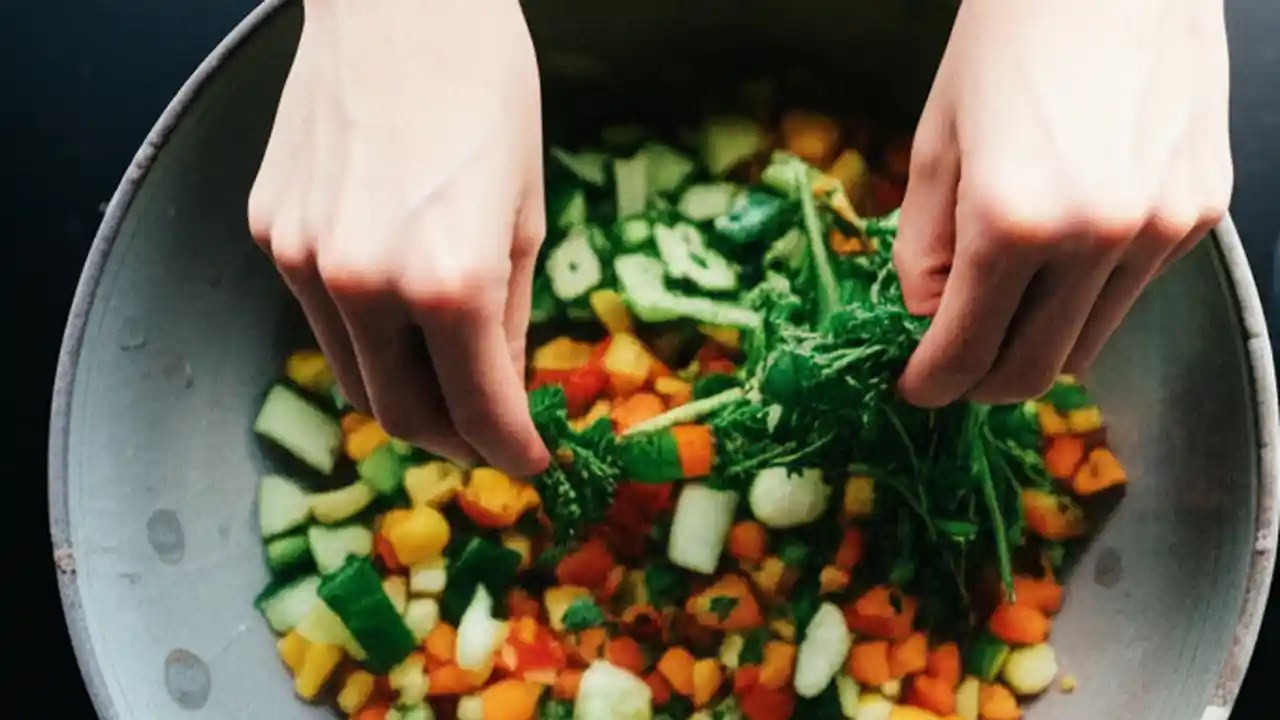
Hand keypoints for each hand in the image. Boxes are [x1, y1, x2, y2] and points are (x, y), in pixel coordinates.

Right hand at [248, 0, 549, 474]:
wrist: (400, 2)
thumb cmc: (488, 93)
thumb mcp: (523, 218)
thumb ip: (506, 322)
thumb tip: (500, 394)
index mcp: (447, 283)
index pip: (478, 412)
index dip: (510, 453)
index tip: (530, 464)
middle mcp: (363, 284)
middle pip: (402, 415)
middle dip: (454, 441)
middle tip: (489, 438)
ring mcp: (303, 260)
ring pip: (353, 376)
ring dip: (405, 397)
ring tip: (447, 384)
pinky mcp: (270, 233)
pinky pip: (319, 316)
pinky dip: (363, 335)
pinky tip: (395, 310)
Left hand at [893, 0, 1231, 406]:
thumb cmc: (1009, 38)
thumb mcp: (935, 143)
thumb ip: (923, 248)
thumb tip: (930, 317)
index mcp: (1015, 220)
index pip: (966, 351)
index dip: (932, 383)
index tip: (915, 386)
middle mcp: (1099, 237)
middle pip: (1033, 371)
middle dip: (981, 381)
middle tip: (952, 365)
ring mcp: (1161, 228)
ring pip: (1089, 341)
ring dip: (1036, 339)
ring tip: (1005, 298)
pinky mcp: (1201, 213)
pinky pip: (1132, 290)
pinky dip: (1088, 293)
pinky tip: (1065, 245)